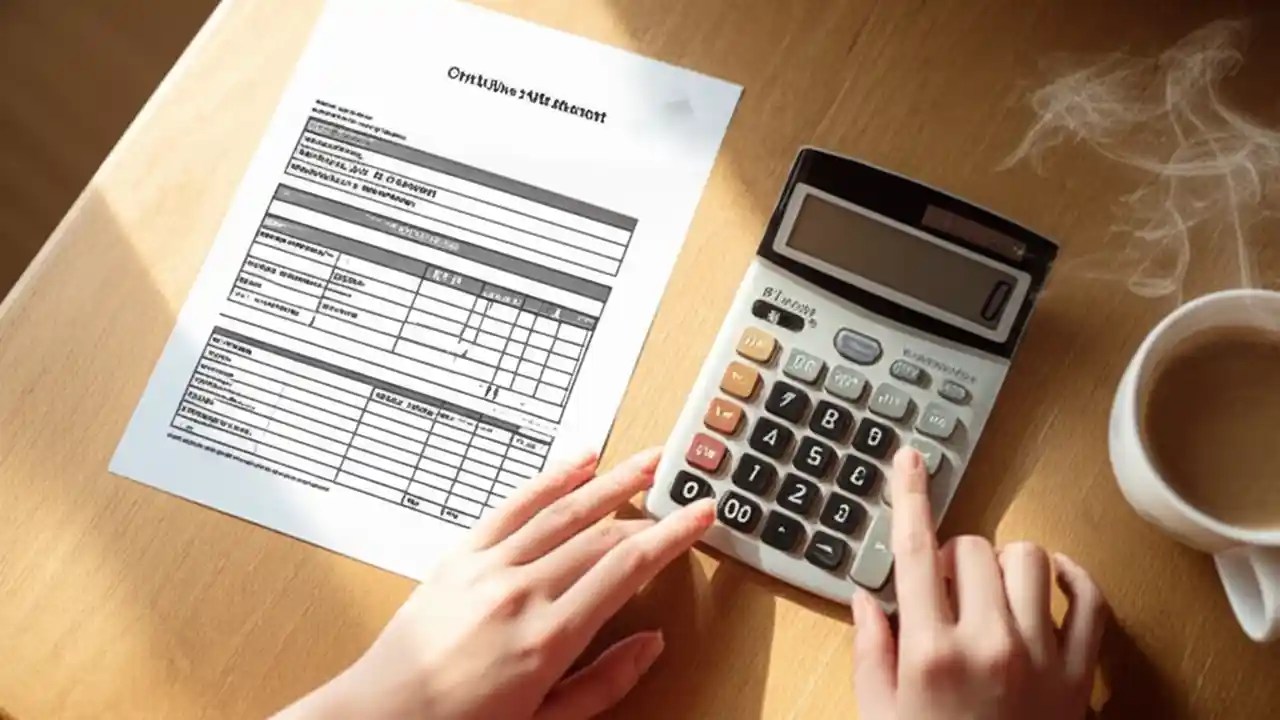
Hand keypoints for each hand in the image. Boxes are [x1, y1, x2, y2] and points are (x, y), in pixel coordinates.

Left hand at [276, 447, 714, 719]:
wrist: (380, 717)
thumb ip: (604, 683)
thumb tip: (651, 644)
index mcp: (549, 639)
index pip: (627, 570)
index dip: (670, 537)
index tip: (699, 516)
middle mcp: (521, 593)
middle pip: (602, 535)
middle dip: (650, 507)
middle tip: (684, 486)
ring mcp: (488, 568)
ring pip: (564, 510)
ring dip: (611, 481)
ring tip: (646, 460)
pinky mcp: (460, 556)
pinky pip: (513, 506)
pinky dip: (550, 480)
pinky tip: (578, 462)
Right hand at [852, 448, 1107, 719]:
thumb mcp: (878, 715)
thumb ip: (868, 651)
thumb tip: (865, 599)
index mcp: (928, 652)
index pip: (917, 551)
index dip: (910, 496)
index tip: (909, 459)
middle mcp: (987, 643)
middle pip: (975, 549)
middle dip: (955, 556)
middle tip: (944, 586)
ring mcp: (1040, 655)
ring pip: (1030, 560)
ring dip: (1006, 563)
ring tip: (991, 590)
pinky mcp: (1079, 673)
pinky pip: (1089, 599)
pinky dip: (1073, 578)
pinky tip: (1052, 579)